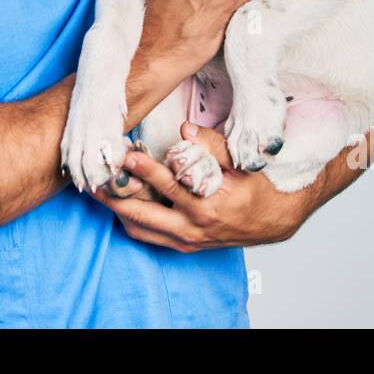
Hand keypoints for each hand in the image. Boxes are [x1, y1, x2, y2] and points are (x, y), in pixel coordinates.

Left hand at [93, 69, 373, 247]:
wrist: (278, 219)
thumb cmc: (260, 185)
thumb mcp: (243, 162)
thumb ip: (213, 144)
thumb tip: (185, 130)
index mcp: (210, 205)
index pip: (167, 187)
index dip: (143, 170)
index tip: (125, 154)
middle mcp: (195, 227)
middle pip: (142, 213)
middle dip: (115, 194)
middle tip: (94, 174)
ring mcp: (188, 239)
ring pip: (141, 228)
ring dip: (118, 208)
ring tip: (98, 186)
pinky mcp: (185, 243)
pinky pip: (150, 235)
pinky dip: (132, 219)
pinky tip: (119, 201)